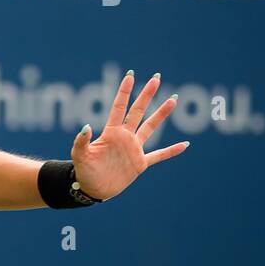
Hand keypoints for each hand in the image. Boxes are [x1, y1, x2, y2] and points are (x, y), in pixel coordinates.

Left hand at [70, 71, 189, 200]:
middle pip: (138, 111)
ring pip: (150, 127)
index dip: (124, 92)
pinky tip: (185, 145)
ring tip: (173, 99)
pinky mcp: (140, 163)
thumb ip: (81, 141)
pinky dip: (171, 151)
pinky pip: (159, 155)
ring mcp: (134, 149)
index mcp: (111, 133)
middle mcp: (124, 137)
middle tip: (156, 78)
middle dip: (147, 95)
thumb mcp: (79, 156)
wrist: (92, 189)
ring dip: (161, 114)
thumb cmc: (84, 171)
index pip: (119, 107)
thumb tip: (86, 126)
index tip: (131, 76)